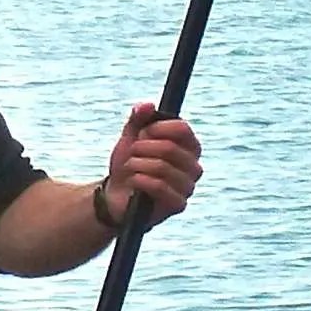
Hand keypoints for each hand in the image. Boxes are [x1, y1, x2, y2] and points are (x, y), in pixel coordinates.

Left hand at [103, 101, 201, 227]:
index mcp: (189, 146)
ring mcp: (188, 187)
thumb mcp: (130, 138)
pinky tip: (133, 181)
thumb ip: (138, 119)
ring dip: (138, 164)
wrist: (117, 196)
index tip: (142, 132)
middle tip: (132, 152)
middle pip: (170, 148)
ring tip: (130, 167)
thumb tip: (148, 106)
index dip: (159, 127)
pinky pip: (159, 186)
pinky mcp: (179, 204)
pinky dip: (140, 180)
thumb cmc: (130, 164)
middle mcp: (194, 166)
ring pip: (162, 167)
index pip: (183, 129)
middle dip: (142, 148)